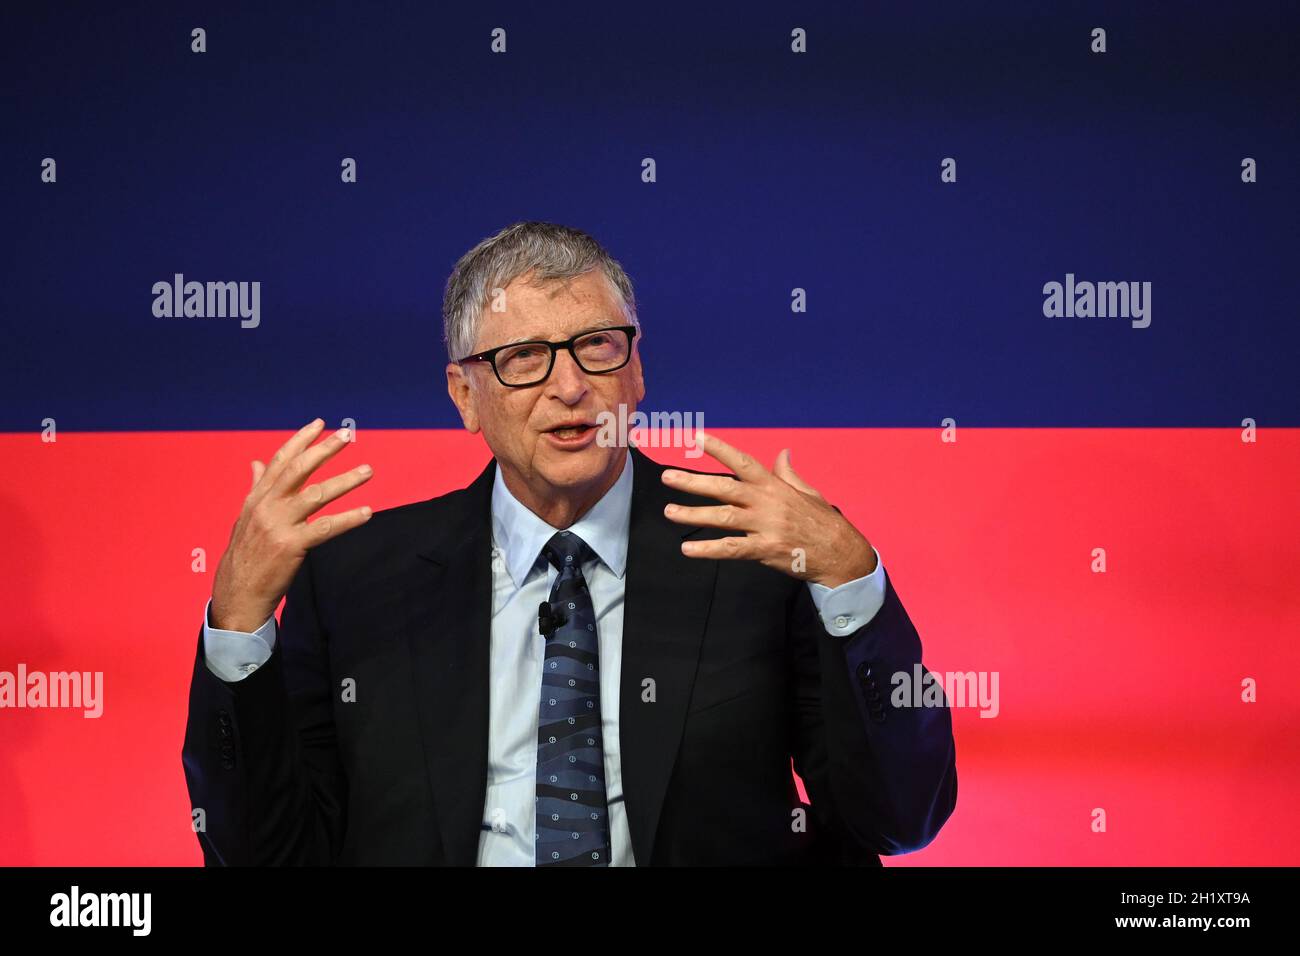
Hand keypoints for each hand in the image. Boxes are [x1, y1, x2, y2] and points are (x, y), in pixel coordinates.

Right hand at [210, 418, 373, 631]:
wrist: (237, 593)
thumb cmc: (246, 554)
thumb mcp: (247, 517)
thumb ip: (257, 488)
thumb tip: (257, 463)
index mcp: (257, 498)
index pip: (281, 461)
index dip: (301, 440)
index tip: (320, 424)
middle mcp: (267, 507)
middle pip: (299, 470)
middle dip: (324, 450)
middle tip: (347, 435)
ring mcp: (278, 525)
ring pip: (317, 495)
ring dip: (345, 481)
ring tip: (367, 471)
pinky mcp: (291, 546)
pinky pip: (326, 528)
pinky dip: (348, 519)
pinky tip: (367, 512)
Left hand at [660, 432, 876, 588]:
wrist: (840, 552)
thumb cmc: (822, 521)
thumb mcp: (806, 491)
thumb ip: (788, 473)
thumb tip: (783, 453)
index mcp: (774, 485)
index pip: (741, 461)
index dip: (717, 448)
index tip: (694, 438)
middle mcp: (766, 501)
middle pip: (724, 487)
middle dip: (693, 482)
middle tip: (667, 477)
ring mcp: (765, 526)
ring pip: (723, 516)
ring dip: (693, 514)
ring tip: (669, 512)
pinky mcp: (765, 549)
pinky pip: (732, 549)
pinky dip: (708, 550)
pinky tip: (688, 550)